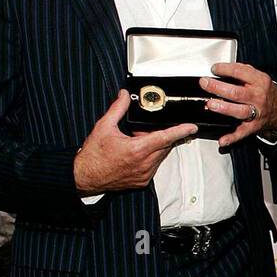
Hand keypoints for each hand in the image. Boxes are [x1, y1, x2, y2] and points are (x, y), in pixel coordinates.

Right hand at [74, 90, 198, 194]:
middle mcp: (144, 164)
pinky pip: (154, 165)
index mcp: (136, 150)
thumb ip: (118, 109)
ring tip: (135, 142)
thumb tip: (125, 95)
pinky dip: (150, 157)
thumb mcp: (103, 127)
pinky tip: (135, 153)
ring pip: (160, 155)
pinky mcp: (143, 181)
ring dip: (154, 146)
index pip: (165, 137)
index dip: (180, 131)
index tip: (192, 127)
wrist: (83, 177)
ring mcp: (144, 174)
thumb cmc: (92, 155)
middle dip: (159, 135)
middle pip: (164, 145)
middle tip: (141, 131)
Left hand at [200, 62, 276, 147]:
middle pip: (236, 93)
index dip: (224, 69)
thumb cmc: (265, 92)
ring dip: (224, 108)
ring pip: (239, 111)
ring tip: (210, 104)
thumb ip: (242, 72)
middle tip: (205, 83)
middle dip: (218, 88)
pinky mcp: (253, 126)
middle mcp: (258, 97)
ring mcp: (256, 112)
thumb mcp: (258, 77)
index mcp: (259, 81)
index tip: (214, 69)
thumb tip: (222, 70)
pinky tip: (222, 140)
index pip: (240, 72)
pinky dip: (231, 137)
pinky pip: (241, 132)